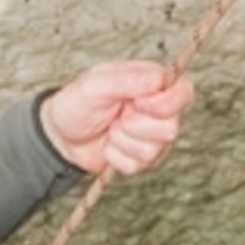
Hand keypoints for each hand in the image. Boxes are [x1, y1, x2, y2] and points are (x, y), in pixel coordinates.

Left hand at [38, 61, 194, 176]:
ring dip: (123, 141)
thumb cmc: (77, 103)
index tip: (137, 104)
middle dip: (135, 126)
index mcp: (152, 83)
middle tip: (116, 117)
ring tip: (110, 130)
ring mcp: (154, 136)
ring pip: (155, 150)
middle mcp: (159, 110)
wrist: (61, 135)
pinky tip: (109, 146)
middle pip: (171, 128)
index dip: (164, 104)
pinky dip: (117, 157)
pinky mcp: (144, 159)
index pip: (183, 92)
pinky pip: (140, 166)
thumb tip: (159, 78)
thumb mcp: (94, 85)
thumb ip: (127, 80)